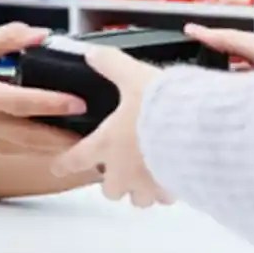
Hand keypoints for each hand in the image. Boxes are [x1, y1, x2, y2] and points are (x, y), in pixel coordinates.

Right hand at [0, 23, 85, 155]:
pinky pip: (28, 153)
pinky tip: (73, 144)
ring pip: (32, 150)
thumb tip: (42, 34)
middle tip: (98, 128)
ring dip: (63, 147)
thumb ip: (6, 38)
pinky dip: (51, 150)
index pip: (19, 102)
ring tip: (94, 140)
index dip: (50, 103)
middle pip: (31, 135)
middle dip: (65, 134)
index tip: (77, 102)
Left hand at [51, 46, 174, 208]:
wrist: (195, 127)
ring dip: (141, 190)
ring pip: (139, 199)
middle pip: (110, 190)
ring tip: (148, 175)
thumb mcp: (132, 76)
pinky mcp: (173, 187)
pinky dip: (168, 189)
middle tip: (120, 169)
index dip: (65, 163)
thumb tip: (93, 53)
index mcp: (108, 143)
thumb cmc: (160, 106)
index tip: (58, 167)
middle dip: (114, 182)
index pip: (77, 159)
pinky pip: (167, 196)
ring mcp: (149, 182)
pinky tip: (175, 175)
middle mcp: (124, 169)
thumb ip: (111, 64)